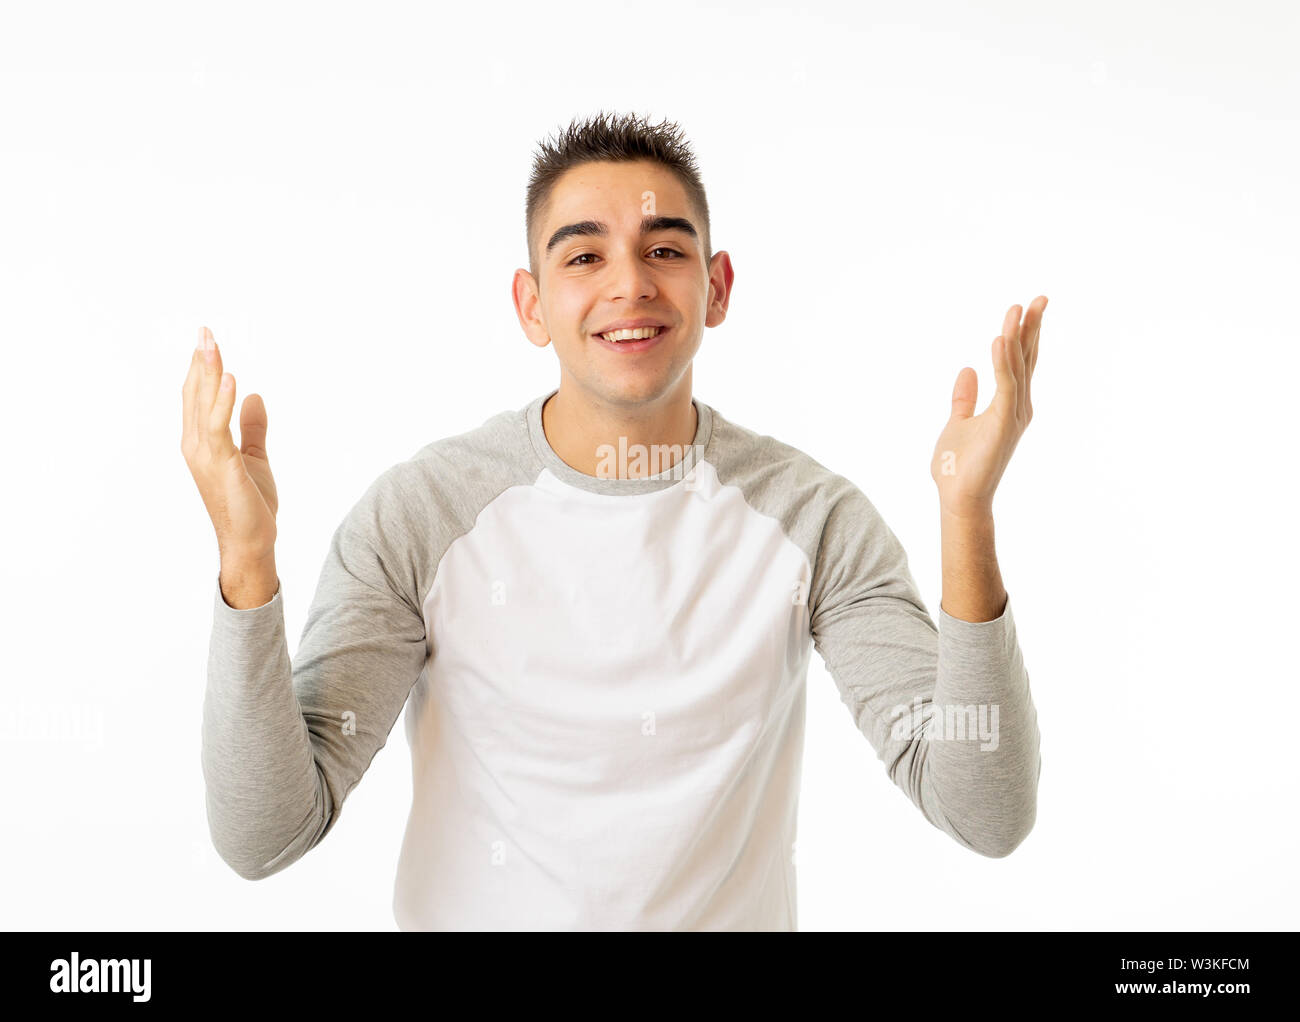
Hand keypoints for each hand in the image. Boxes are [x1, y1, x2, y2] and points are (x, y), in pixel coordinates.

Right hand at [181, 326, 278, 561]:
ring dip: (208, 373)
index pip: (196, 397)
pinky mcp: (222, 464)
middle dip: (200, 362)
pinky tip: (232, 380)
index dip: (201, 369)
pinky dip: (223, 402)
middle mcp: (195, 446)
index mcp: (201, 443)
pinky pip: (219, 427)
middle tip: (204, 330)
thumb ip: (252, 427)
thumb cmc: (250, 504)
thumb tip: (255, 397)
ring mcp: (205, 456)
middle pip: (194, 394)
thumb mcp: (254, 457)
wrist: (251, 541)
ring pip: (203, 405)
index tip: (207, 341)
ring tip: (212, 344)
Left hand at [931, 297, 1046, 519]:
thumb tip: (966, 369)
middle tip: (1040, 298)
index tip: (1027, 307)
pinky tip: (999, 339)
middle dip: (1033, 328)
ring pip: (1017, 367)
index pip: (1020, 363)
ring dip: (1017, 337)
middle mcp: (1018, 407)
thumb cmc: (958, 467)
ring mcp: (1013, 414)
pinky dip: (1002, 362)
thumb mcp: (958, 422)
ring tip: (1017, 309)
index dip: (1025, 335)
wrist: (958, 498)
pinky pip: (1005, 385)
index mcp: (1009, 405)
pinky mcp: (1003, 422)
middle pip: (1027, 359)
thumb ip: (964, 397)